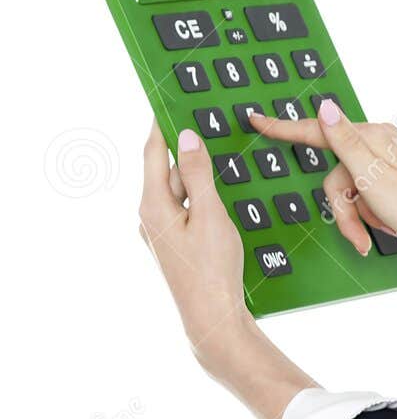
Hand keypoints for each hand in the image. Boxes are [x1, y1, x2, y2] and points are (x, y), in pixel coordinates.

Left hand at [139, 120, 318, 418]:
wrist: (212, 318)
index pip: (154, 152)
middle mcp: (150, 217)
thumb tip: (187, 139)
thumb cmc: (212, 269)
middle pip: (170, 172)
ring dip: (200, 180)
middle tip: (210, 129)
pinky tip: (224, 202)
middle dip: (190, 153)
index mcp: (152, 204)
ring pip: (181, 193)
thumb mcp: (211, 214)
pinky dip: (202, 201)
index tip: (167, 100)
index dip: (162, 124)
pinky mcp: (175, 246)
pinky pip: (187, 212)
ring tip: (224, 166)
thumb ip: (199, 174)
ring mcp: (161, 233)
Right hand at [247, 100, 396, 275]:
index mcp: (371, 137)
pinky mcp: (395, 181)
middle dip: (343, 209)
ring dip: (359, 217)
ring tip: (379, 231)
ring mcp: (387, 163)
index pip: (319, 130)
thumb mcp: (373, 176)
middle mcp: (378, 145)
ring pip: (350, 190)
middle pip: (335, 174)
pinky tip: (388, 225)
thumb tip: (325, 107)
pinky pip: (367, 197)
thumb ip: (343, 143)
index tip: (256, 119)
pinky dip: (372, 216)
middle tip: (359, 234)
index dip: (284, 129)